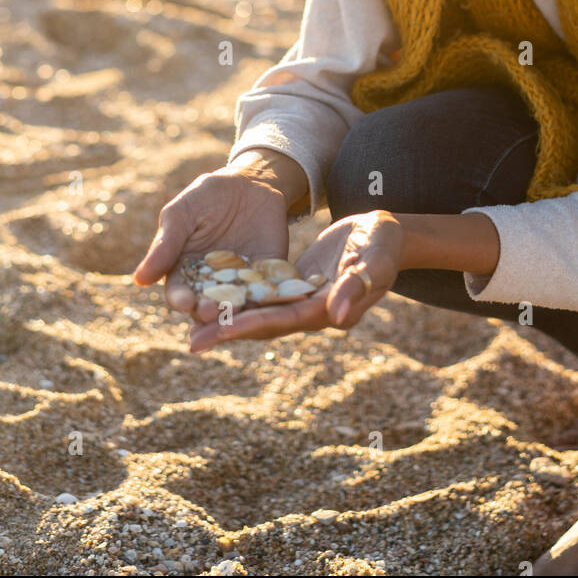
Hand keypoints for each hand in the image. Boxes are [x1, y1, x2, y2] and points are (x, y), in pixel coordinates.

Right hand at [132, 154, 295, 324]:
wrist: (249, 183)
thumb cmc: (206, 198)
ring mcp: (240, 282)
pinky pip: (266, 292)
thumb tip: (139, 280)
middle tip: (211, 311)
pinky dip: (265, 299)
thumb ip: (165, 245)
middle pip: (206, 306)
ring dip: (236, 312)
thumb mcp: (182, 214)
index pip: (179, 293)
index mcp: (184, 272)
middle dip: (208, 311)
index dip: (180, 299)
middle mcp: (211, 284)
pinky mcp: (267, 276)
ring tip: (236, 310)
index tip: (183, 302)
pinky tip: (266, 300)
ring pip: (236, 305)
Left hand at [187, 210, 403, 352]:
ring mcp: (304, 302)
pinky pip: (265, 297)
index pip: (285, 320)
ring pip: (260, 314)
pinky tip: (214, 300)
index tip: (220, 332)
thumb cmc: (383, 243)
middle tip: (192, 343)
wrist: (385, 233)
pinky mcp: (297, 288)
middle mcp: (313, 313)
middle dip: (229, 333)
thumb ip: (358, 284)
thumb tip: (337, 315)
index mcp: (330, 310)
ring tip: (192, 329)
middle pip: (265, 324)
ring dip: (228, 322)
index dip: (251, 325)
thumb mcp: (374, 259)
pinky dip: (240, 301)